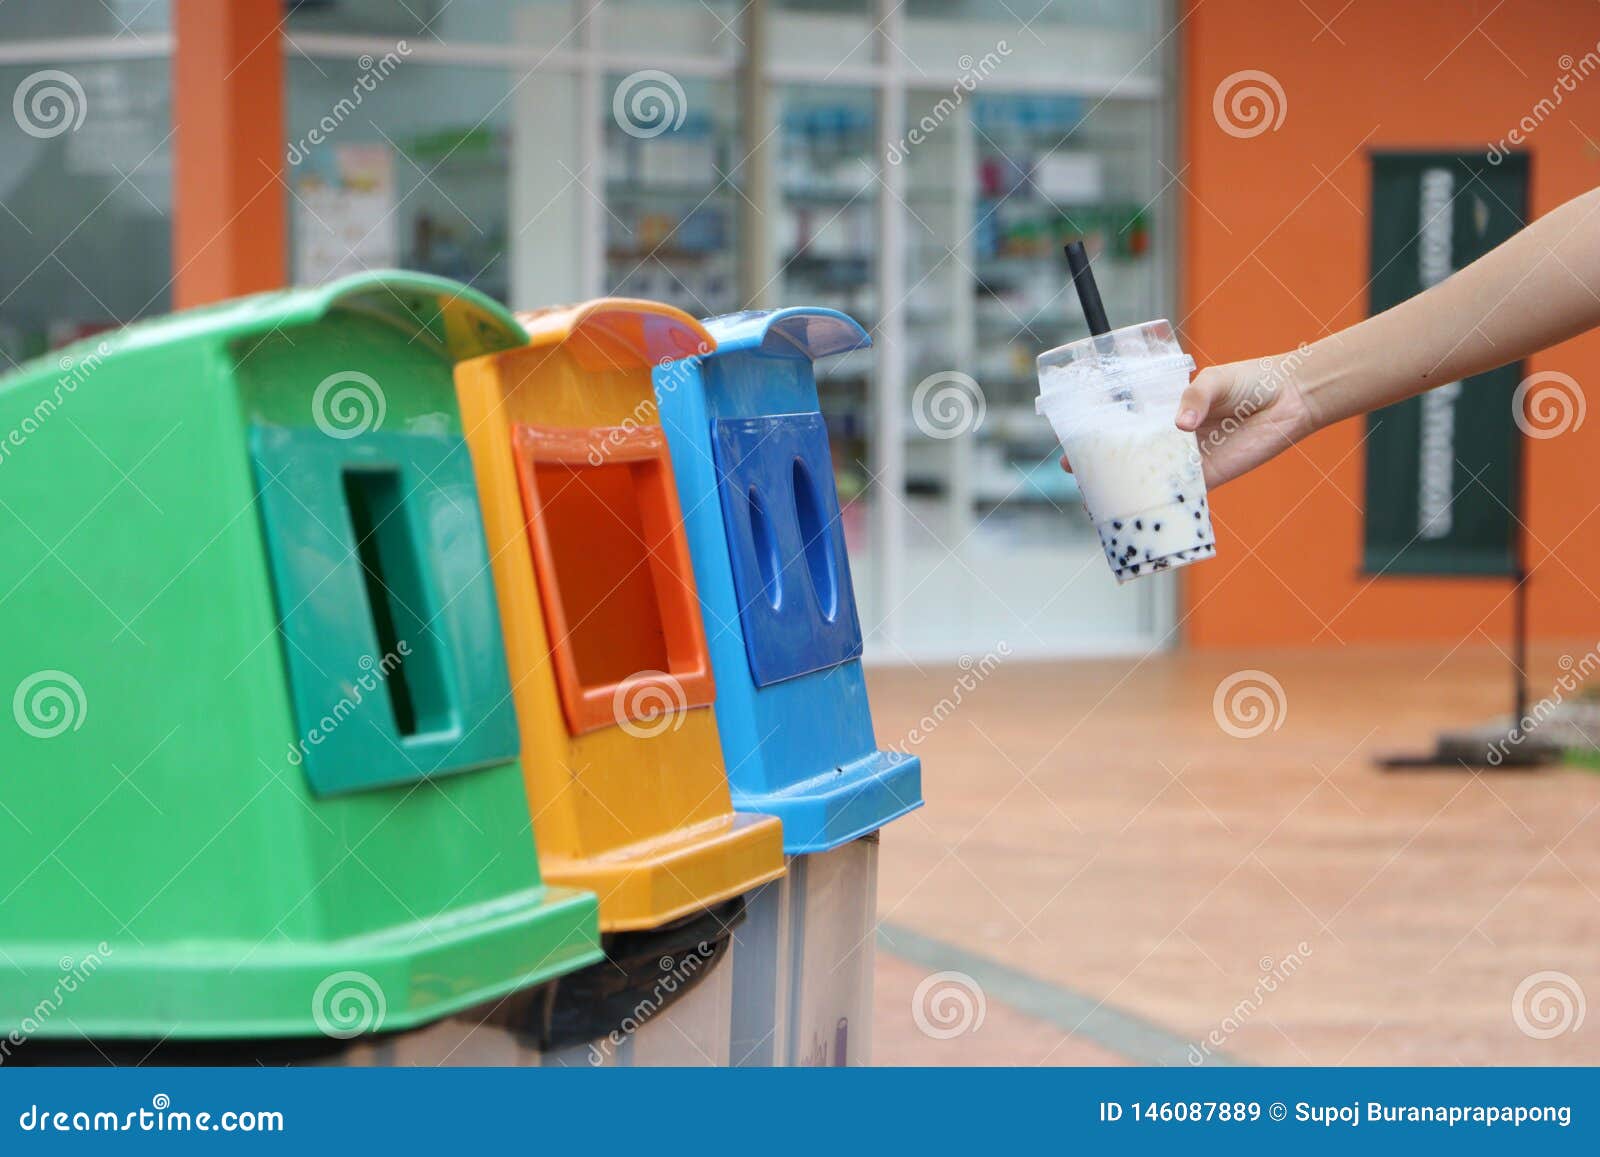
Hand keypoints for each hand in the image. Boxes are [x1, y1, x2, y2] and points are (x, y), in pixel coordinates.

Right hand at [1057, 350, 1320, 489]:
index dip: (1099, 435)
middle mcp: (1173, 438)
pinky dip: (1164, 504)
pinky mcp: (1211, 477)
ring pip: (1152, 479)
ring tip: (1100, 501)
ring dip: (1128, 491)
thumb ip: (1195, 396)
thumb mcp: (1216, 379)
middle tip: (1079, 477)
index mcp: (1166, 410)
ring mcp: (1189, 460)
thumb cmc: (1251, 381)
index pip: (1125, 425)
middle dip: (1104, 468)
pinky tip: (1143, 512)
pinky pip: (1183, 494)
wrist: (1290, 398)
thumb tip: (1181, 425)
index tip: (1073, 444)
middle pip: (1132, 457)